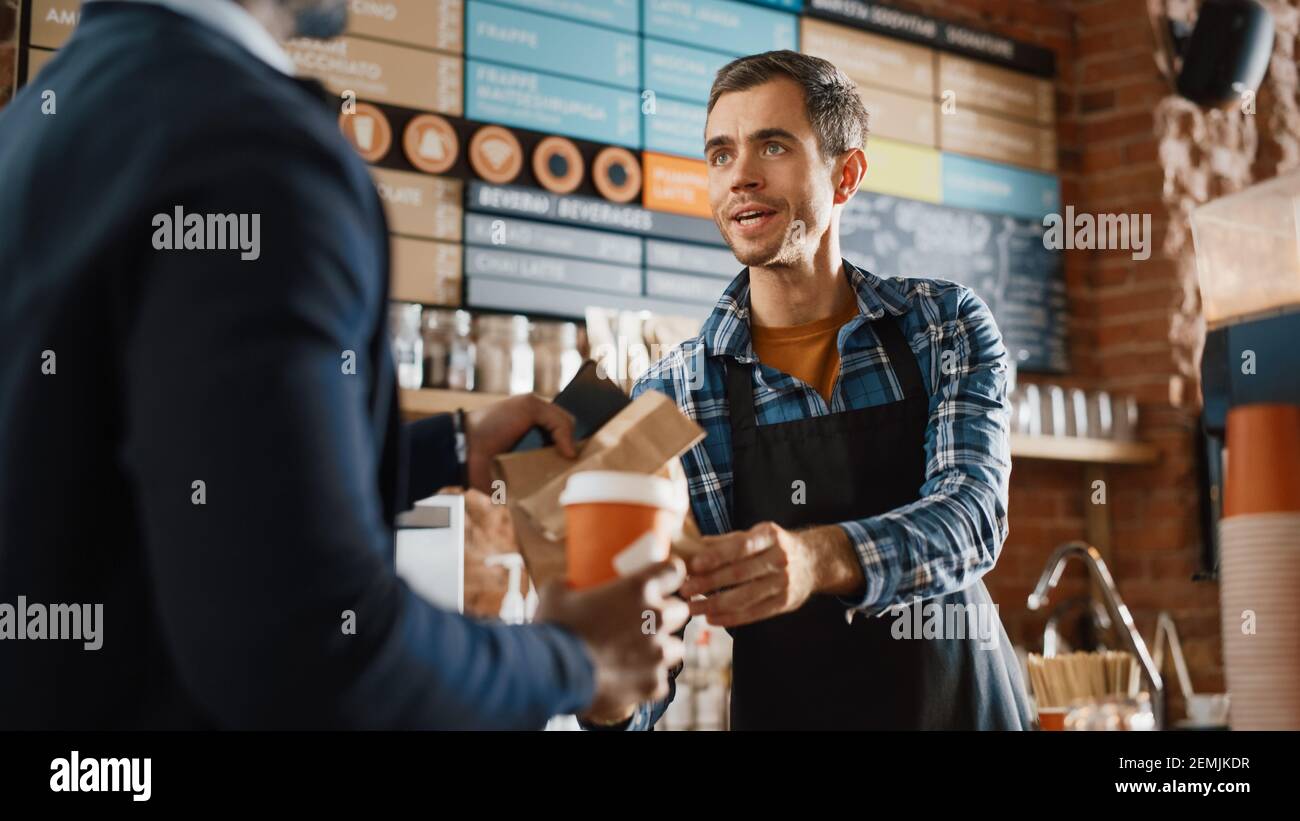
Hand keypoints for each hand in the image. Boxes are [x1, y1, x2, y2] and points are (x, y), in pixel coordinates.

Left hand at [464, 394, 576, 492]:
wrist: (465, 447)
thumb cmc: (494, 422)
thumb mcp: (529, 407)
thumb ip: (558, 421)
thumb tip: (572, 452)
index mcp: (542, 428)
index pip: (570, 436)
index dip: (579, 443)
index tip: (589, 452)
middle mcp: (539, 449)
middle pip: (567, 460)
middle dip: (575, 466)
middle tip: (582, 472)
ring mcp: (531, 469)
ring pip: (556, 479)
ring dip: (563, 482)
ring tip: (571, 486)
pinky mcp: (522, 488)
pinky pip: (540, 494)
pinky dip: (547, 496)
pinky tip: (556, 496)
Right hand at [535, 559, 689, 724]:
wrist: (551, 674)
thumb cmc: (554, 628)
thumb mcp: (556, 592)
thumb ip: (569, 584)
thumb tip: (567, 583)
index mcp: (638, 589)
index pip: (673, 571)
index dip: (668, 575)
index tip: (661, 580)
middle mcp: (656, 618)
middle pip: (680, 610)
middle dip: (666, 614)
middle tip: (644, 620)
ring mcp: (657, 654)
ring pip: (675, 647)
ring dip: (661, 647)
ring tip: (638, 653)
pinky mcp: (653, 683)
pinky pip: (660, 679)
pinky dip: (647, 678)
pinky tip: (628, 679)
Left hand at [679, 522, 861, 627]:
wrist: (814, 561)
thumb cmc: (775, 545)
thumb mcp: (757, 534)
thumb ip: (728, 541)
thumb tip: (695, 545)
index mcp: (770, 536)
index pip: (740, 547)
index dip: (715, 556)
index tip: (693, 565)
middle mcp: (779, 558)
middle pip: (739, 573)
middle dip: (708, 583)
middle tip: (684, 590)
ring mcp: (784, 583)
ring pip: (745, 597)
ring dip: (714, 605)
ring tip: (691, 608)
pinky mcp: (784, 603)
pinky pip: (754, 613)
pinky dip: (731, 618)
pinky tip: (711, 618)